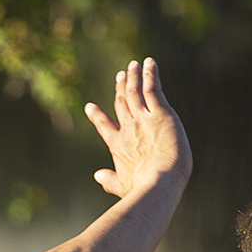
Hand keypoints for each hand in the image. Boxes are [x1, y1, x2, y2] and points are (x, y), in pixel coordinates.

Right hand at [85, 58, 190, 198]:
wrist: (157, 182)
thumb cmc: (141, 189)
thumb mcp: (121, 186)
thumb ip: (109, 181)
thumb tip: (97, 177)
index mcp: (117, 145)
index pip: (105, 126)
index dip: (97, 116)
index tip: (90, 107)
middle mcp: (128, 129)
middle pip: (122, 103)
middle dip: (121, 88)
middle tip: (120, 76)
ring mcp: (143, 119)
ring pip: (135, 92)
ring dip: (133, 77)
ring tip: (133, 65)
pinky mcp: (160, 113)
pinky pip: (152, 89)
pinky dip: (150, 74)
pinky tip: (148, 63)